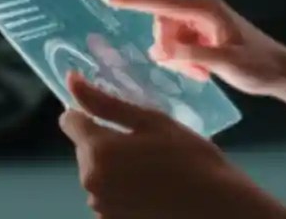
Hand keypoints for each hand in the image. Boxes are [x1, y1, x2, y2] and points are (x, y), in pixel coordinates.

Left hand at [59, 72, 285, 218]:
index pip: (70, 120)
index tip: (116, 115)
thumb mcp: (151, 121)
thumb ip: (106, 103)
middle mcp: (90, 182)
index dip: (90, 112)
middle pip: (85, 148)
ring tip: (152, 166)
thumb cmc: (188, 157)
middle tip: (145, 142)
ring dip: (115, 166)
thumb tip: (71, 80)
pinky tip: (150, 188)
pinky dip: (122, 189)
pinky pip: (108, 195)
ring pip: (98, 172)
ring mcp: (100, 207)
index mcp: (97, 152)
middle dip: (107, 141)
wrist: (215, 205)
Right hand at [107, 0, 285, 96]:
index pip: (162, 3)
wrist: (280, 72)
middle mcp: (200, 9)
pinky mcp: (202, 33)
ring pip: (169, 38)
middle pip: (163, 25)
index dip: (133, 1)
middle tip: (193, 72)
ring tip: (201, 74)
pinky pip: (179, 46)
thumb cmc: (259, 66)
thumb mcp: (226, 63)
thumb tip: (162, 50)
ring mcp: (201, 21)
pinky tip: (203, 73)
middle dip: (169, 49)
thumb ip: (193, 56)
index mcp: (205, 9)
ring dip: (178, 59)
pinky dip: (185, 62)